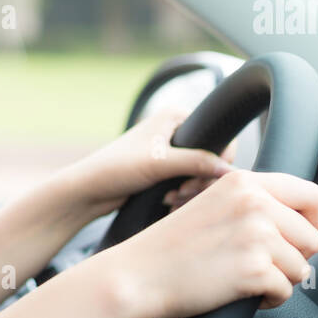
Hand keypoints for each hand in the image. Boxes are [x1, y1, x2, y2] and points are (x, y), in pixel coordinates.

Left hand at [62, 107, 239, 220]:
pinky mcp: (163, 170)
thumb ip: (197, 163)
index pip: (219, 137)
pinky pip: (187, 183)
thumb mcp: (159, 164)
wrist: (88, 191)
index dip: (216, 163)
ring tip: (171, 199)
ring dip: (191, 191)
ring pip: (200, 175)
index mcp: (174, 116)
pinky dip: (182, 195)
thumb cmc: (115, 169)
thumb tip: (230, 171)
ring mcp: (169, 151)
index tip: (197, 181)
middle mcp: (174, 130)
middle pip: (212, 159)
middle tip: (183, 193)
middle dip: (200, 181)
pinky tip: (168, 202)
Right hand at [103, 169, 317, 317]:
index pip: (310, 194)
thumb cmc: (166, 249)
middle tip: (262, 266)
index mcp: (243, 182)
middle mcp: (254, 203)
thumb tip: (293, 221)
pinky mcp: (255, 270)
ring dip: (279, 280)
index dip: (312, 221)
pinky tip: (240, 294)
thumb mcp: (210, 205)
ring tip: (245, 279)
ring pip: (302, 268)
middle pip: (312, 237)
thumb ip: (250, 203)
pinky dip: (267, 300)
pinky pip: (286, 292)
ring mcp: (256, 236)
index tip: (298, 237)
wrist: (135, 277)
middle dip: (294, 258)